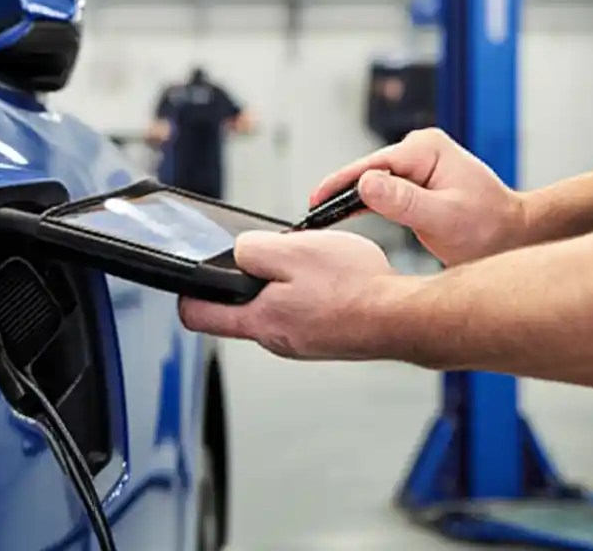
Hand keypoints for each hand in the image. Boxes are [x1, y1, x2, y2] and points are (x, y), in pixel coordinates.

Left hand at [179, 230, 418, 360]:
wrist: (404, 317)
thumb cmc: (355, 288)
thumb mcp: (294, 251)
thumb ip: (254, 250)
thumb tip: (240, 251)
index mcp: (260, 321)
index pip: (197, 316)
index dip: (188, 291)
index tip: (193, 274)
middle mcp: (277, 340)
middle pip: (240, 309)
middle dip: (249, 279)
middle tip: (272, 254)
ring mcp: (304, 342)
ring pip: (277, 307)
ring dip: (286, 283)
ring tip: (312, 263)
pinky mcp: (327, 339)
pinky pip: (306, 311)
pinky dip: (313, 292)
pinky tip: (334, 277)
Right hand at [311, 128, 524, 264]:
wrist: (513, 234)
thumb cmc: (488, 228)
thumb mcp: (444, 218)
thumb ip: (405, 201)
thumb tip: (365, 184)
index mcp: (426, 148)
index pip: (372, 165)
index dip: (340, 184)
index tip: (316, 201)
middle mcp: (420, 149)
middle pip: (367, 171)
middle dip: (339, 192)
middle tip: (311, 216)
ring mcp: (417, 163)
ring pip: (371, 182)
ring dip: (348, 200)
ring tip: (319, 219)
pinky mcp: (415, 180)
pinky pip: (381, 190)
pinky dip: (362, 204)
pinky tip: (341, 215)